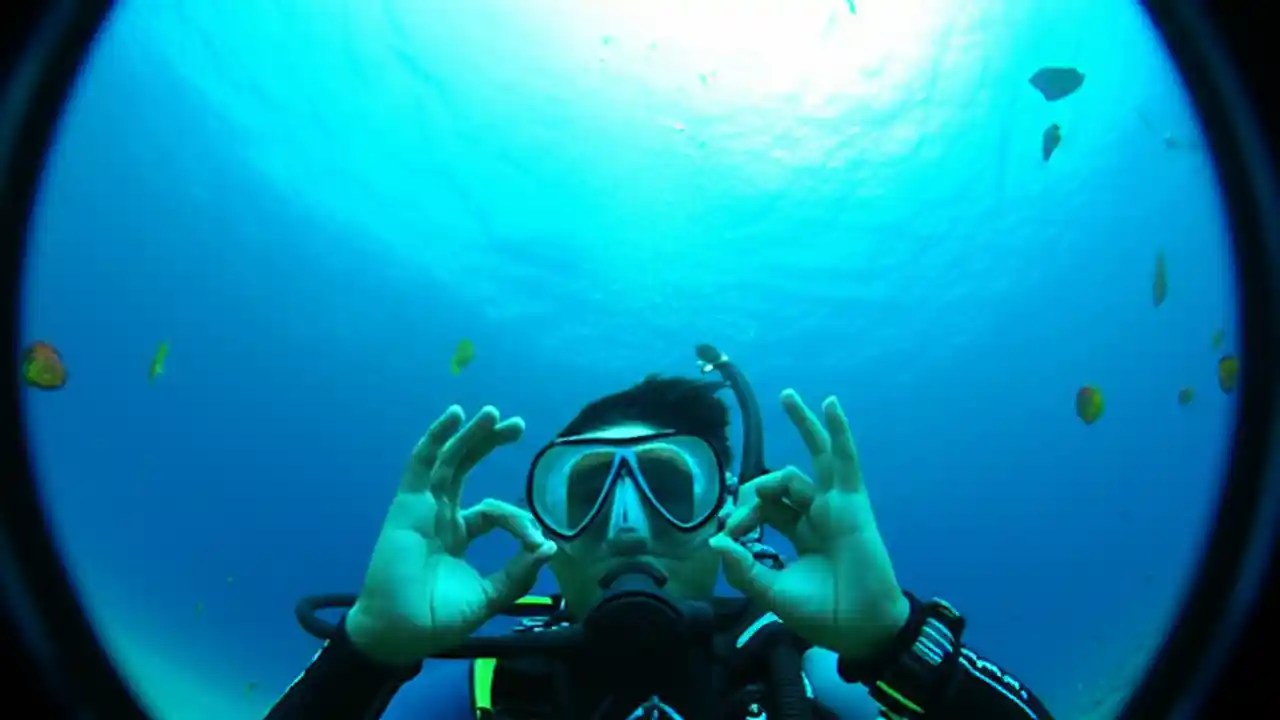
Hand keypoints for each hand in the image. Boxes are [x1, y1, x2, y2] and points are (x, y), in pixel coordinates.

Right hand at [346, 405, 556, 665]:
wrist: (400, 633)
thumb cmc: (438, 618)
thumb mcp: (489, 596)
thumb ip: (517, 573)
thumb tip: (549, 548)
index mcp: (459, 535)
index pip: (495, 512)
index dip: (519, 521)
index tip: (537, 541)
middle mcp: (441, 516)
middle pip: (467, 467)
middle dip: (490, 443)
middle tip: (518, 424)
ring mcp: (423, 508)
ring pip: (449, 460)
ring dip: (471, 436)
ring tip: (494, 413)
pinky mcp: (407, 506)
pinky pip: (422, 465)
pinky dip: (437, 438)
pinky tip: (454, 416)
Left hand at [710, 389, 909, 661]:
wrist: (861, 627)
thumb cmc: (822, 613)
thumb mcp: (773, 592)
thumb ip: (745, 568)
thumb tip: (716, 541)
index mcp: (800, 532)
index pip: (765, 508)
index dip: (744, 516)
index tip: (731, 537)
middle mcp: (817, 513)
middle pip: (784, 479)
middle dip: (757, 488)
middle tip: (744, 508)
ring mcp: (835, 505)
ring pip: (815, 455)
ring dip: (801, 424)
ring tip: (786, 395)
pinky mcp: (852, 503)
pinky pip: (845, 460)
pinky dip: (839, 431)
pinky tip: (829, 403)